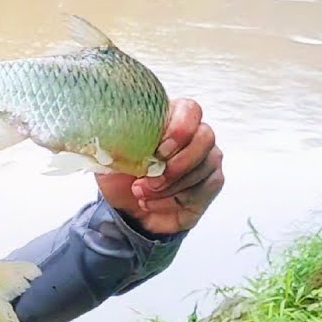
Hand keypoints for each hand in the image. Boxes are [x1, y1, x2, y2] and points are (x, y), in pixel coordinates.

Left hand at [96, 98, 223, 234]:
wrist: (127, 211)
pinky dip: (174, 199)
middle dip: (177, 163)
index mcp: (170, 119)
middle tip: (151, 180)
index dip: (179, 129)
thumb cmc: (122, 178)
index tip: (158, 152)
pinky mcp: (211, 182)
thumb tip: (111, 135)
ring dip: (170, 185)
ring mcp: (207, 158)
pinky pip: (204, 188)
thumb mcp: (110, 159)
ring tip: (142, 193)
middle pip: (205, 137)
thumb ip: (115, 143)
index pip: (189, 110)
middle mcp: (194, 135)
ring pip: (204, 165)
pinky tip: (154, 203)